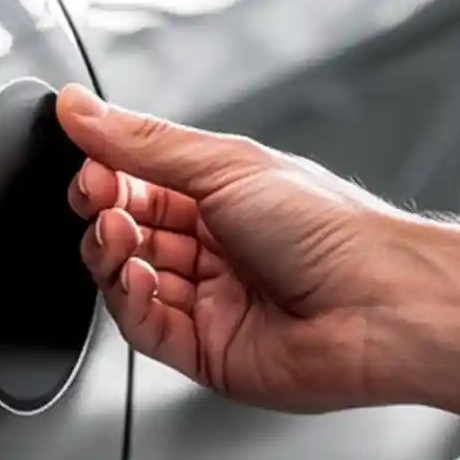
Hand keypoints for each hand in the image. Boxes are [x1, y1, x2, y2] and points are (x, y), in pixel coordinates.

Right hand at [58, 84, 405, 411]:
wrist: (381, 306)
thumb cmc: (331, 231)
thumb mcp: (226, 165)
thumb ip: (143, 142)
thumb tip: (79, 106)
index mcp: (226, 199)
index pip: (142, 185)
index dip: (107, 176)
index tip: (86, 165)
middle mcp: (216, 251)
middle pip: (130, 234)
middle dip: (104, 214)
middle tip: (96, 198)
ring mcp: (210, 303)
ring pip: (129, 282)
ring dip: (111, 256)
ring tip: (114, 234)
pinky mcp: (205, 352)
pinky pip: (146, 329)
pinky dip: (129, 303)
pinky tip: (134, 278)